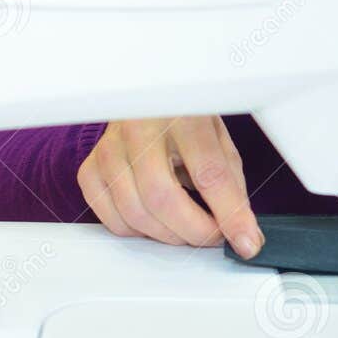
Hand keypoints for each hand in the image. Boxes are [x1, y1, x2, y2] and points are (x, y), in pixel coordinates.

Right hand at [77, 116, 264, 258]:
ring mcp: (110, 148)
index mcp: (182, 115)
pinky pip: (110, 217)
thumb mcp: (218, 139)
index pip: (208, 172)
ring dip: (169, 235)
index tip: (245, 240)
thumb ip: (230, 183)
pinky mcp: (91, 167)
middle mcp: (140, 128)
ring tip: (187, 227)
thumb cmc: (182, 118)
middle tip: (213, 235)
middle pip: (163, 198)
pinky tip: (154, 220)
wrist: (144, 97)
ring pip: (135, 213)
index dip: (230, 213)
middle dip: (195, 231)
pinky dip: (137, 231)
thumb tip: (242, 231)